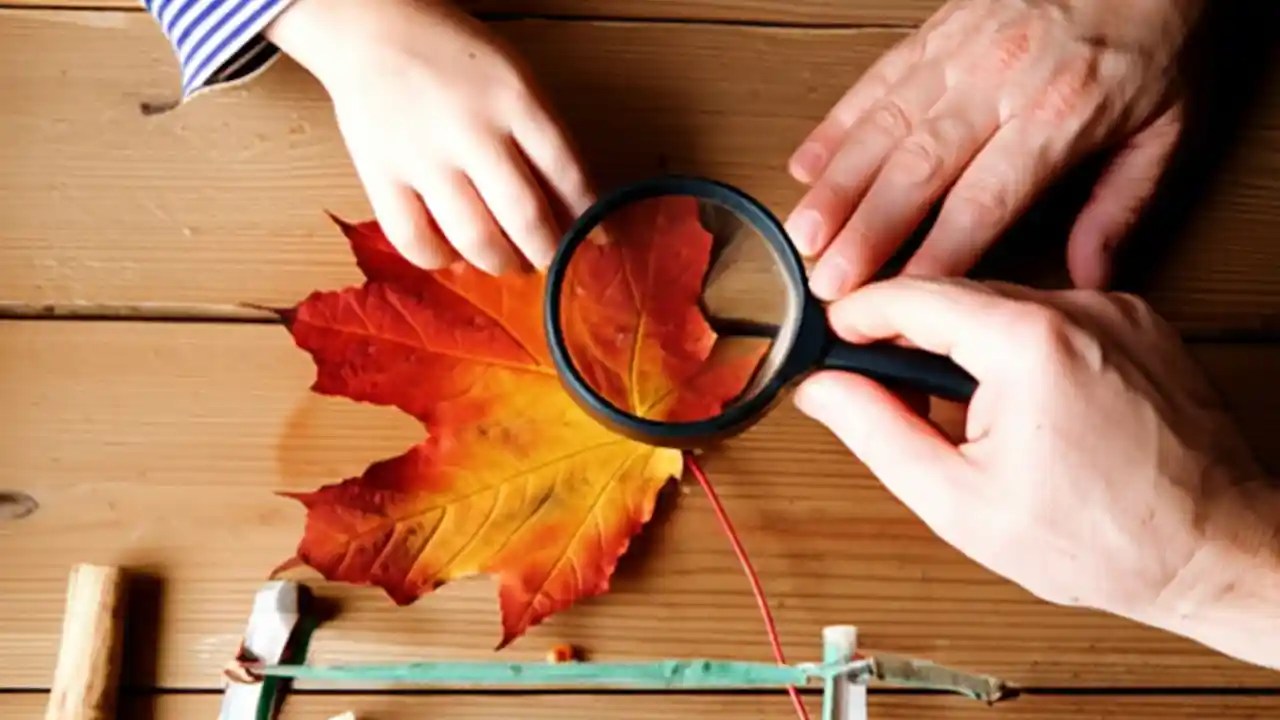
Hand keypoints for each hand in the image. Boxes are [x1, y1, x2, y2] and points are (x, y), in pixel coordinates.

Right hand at [267, 0, 592, 273]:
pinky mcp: (379, 174)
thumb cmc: (455, 57)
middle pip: (525, 217)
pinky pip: (414, 239)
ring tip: (508, 261)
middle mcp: (472, 130)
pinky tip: (452, 253)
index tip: (598, 242)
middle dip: (546, 252)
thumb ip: (541, 137)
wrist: (372, 29)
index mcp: (515, 99)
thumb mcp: (514, 78)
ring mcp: (423, 156)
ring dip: (500, 262)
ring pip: (474, 238)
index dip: (589, 220)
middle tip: (549, 259)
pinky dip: (439, 259)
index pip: (568, 174)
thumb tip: (572, 209)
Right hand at [785, 0, 1203, 299]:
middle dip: (866, 231)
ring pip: (884, 127)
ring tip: (802, 234)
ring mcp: (961, 53)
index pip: (983, 201)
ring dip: (837, 186)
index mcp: (1061, 114)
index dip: (934, 254)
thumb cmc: (1157, 34)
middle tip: (829, 280)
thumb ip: (1122, 206)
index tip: (899, 300)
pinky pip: (876, 81)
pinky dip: (835, 125)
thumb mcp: (1169, 128)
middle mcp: (1000, 82)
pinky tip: (806, 165)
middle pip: (918, 169)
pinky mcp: (936, 31)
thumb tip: (1086, 277)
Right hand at [794, 278, 1279, 668]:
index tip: (827, 332)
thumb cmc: (1104, 539)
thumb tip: (822, 389)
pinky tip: (1018, 404)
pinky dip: (1019, 347)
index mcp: (1028, 342)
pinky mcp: (1140, 322)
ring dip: (967, 345)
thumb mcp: (959, 500)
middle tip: (885, 393)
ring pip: (1005, 306)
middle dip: (911, 338)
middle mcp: (1078, 307)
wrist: (1217, 550)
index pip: (912, 295)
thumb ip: (876, 431)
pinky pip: (1053, 316)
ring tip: (960, 412)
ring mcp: (1116, 310)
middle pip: (957, 297)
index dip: (857, 314)